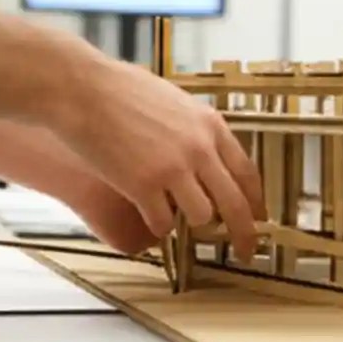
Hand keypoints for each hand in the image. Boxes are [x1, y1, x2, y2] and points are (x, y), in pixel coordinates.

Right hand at [55, 60, 264, 260]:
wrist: (82, 89)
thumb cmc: (120, 89)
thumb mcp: (175, 100)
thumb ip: (195, 127)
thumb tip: (206, 148)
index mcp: (210, 125)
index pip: (247, 172)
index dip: (256, 201)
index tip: (260, 220)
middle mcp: (199, 149)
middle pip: (235, 203)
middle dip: (244, 234)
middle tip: (246, 252)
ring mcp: (173, 169)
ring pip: (201, 217)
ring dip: (191, 224)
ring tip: (178, 217)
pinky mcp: (143, 186)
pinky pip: (162, 223)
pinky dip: (158, 227)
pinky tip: (150, 219)